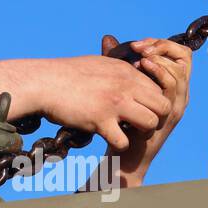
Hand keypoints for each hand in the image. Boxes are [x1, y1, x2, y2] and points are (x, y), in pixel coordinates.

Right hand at [28, 52, 171, 150]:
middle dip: (156, 119)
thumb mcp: (99, 63)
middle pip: (163, 106)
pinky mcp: (100, 120)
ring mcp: (114, 103)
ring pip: (150, 123)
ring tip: (127, 132)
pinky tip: (110, 138)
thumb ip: (117, 67)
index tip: (141, 110)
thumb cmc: (67, 74)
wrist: (44, 82)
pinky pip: (123, 141)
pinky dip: (119, 144)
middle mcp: (125, 85)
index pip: (159, 89)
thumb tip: (128, 69)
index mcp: (126, 71)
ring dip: (141, 132)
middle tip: (140, 125)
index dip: (154, 103)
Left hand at [100, 33, 190, 182]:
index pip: (178, 53)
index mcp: (171, 85)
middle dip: (161, 47)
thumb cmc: (120, 119)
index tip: (140, 44)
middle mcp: (179, 93)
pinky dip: (160, 71)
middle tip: (140, 46)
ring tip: (142, 56)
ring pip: (180, 69)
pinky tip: (143, 66)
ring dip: (160, 58)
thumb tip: (107, 38)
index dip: (162, 44)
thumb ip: (118, 62)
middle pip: (183, 57)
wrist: (122, 152)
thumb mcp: (121, 86)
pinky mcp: (171, 113)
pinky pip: (173, 86)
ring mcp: (178, 104)